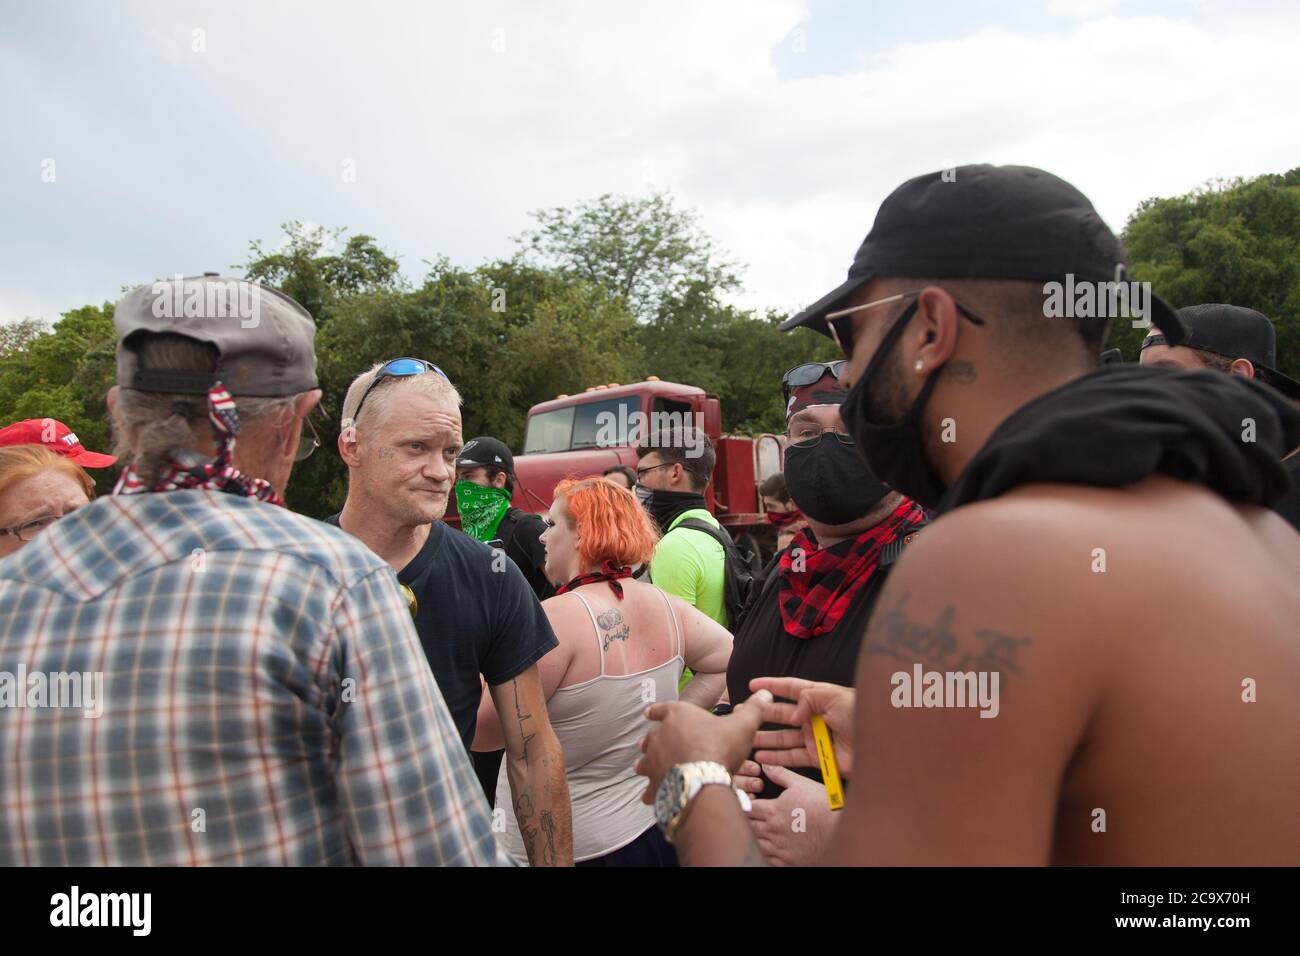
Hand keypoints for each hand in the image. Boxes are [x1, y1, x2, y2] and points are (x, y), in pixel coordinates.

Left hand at [636, 690, 773, 804]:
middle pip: (651, 736)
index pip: (663, 708)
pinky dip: (650, 792)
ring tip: (645, 766)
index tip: (648, 713)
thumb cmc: (720, 748)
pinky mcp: (655, 783)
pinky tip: (649, 797)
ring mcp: (654, 760)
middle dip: (652, 740)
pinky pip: (649, 788)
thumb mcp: (743, 725)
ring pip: (645, 760)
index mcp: (678, 715)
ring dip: (646, 763)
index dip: (656, 710)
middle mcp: (660, 735)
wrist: (702, 780)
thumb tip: (766, 693)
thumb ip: (754, 709)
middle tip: (648, 743)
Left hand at [746, 764, 836, 866]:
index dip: (744, 803)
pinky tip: (770, 848)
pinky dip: (765, 853)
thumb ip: (780, 774)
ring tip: (760, 830)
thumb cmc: (823, 807)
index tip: (746, 801)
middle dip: (747, 820)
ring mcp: (779, 848)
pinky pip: (768, 859)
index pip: (747, 807)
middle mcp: (772, 831)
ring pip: (756, 843)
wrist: (840, 831)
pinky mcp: (788, 861)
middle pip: (749, 826)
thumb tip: (766, 765)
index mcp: (773, 811)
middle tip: (750, 816)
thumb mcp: (801, 784)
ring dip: (755, 836)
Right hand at [748, 677, 855, 777]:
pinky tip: (761, 757)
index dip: (772, 685)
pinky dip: (776, 758)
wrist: (881, 745)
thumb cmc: (862, 716)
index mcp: (819, 697)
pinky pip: (792, 757)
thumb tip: (792, 713)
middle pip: (782, 714)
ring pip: (783, 737)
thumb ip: (809, 698)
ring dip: (765, 738)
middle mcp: (814, 717)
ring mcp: (814, 738)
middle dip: (763, 714)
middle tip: (743, 714)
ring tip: (747, 738)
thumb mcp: (835, 697)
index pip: (791, 688)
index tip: (753, 684)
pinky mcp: (817, 758)